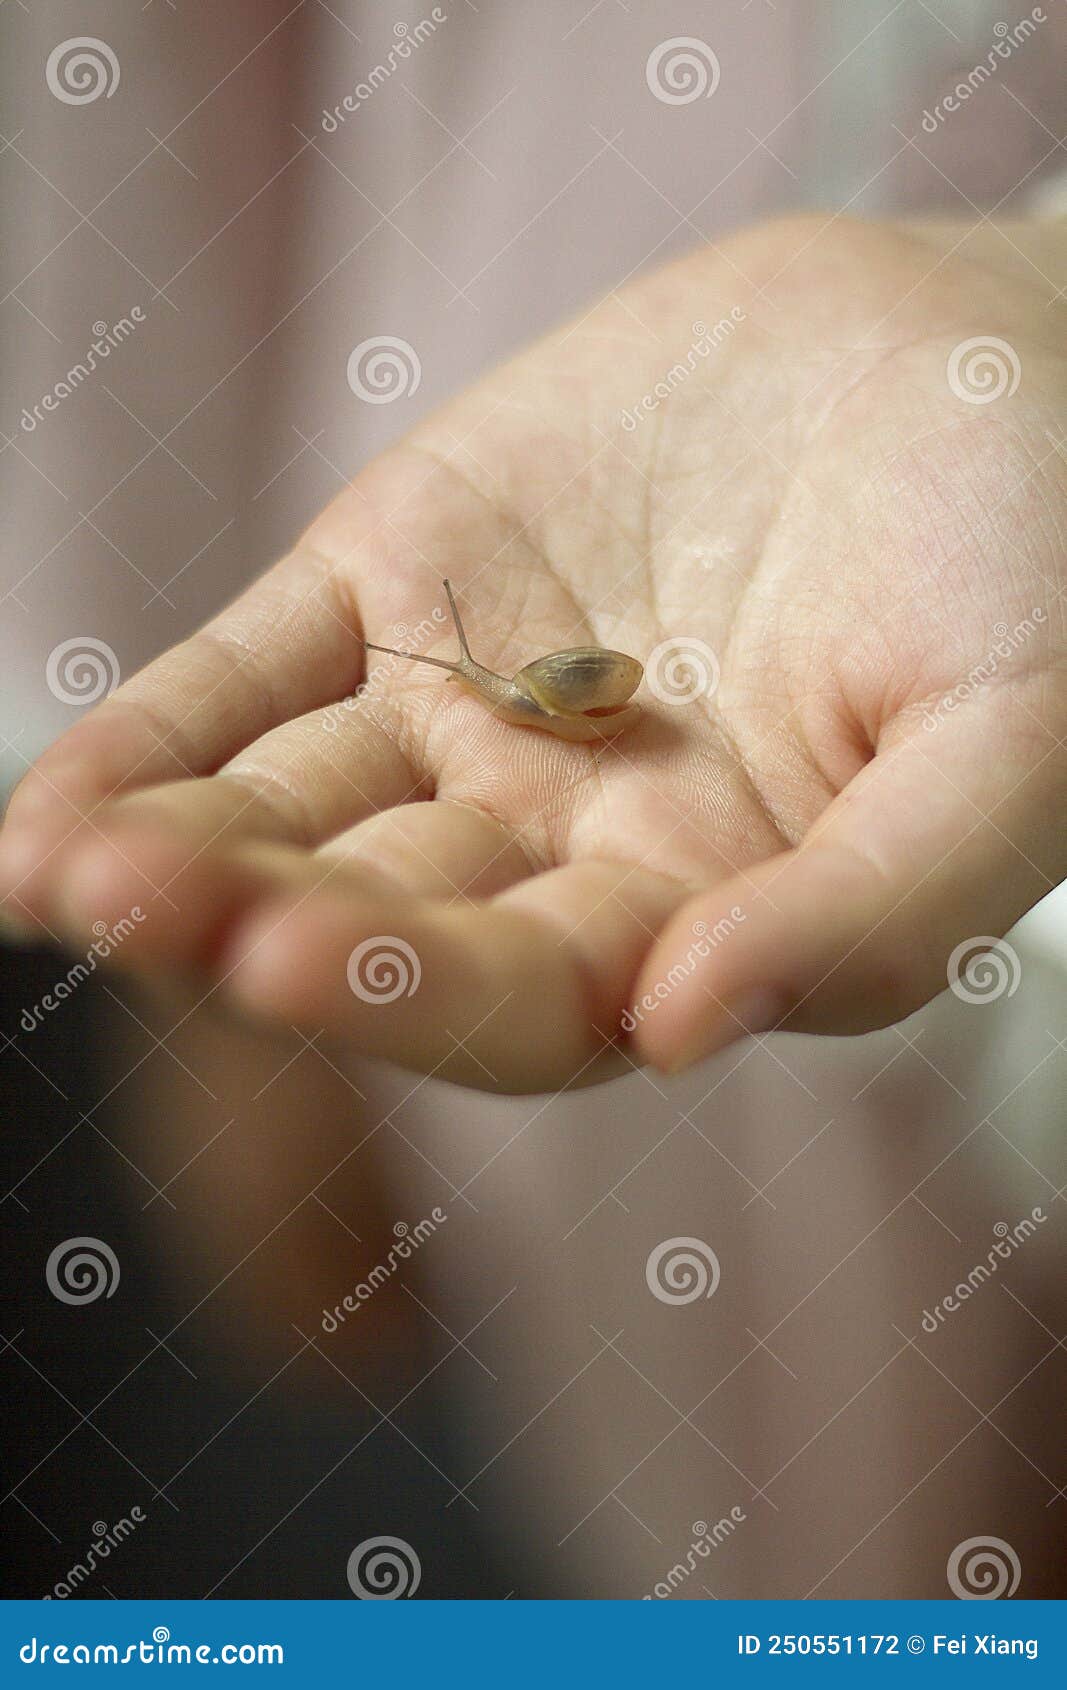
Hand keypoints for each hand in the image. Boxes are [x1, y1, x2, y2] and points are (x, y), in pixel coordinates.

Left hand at [3, 215, 1064, 1091]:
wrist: (971, 351)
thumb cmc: (1031, 559)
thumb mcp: (1007, 749)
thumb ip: (873, 908)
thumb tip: (688, 1022)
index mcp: (700, 914)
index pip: (530, 998)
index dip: (413, 992)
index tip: (300, 962)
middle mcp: (565, 840)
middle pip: (381, 916)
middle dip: (255, 925)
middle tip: (134, 905)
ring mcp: (472, 711)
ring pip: (296, 811)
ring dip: (175, 844)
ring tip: (59, 870)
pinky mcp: (405, 581)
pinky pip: (255, 675)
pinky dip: (159, 735)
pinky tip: (57, 806)